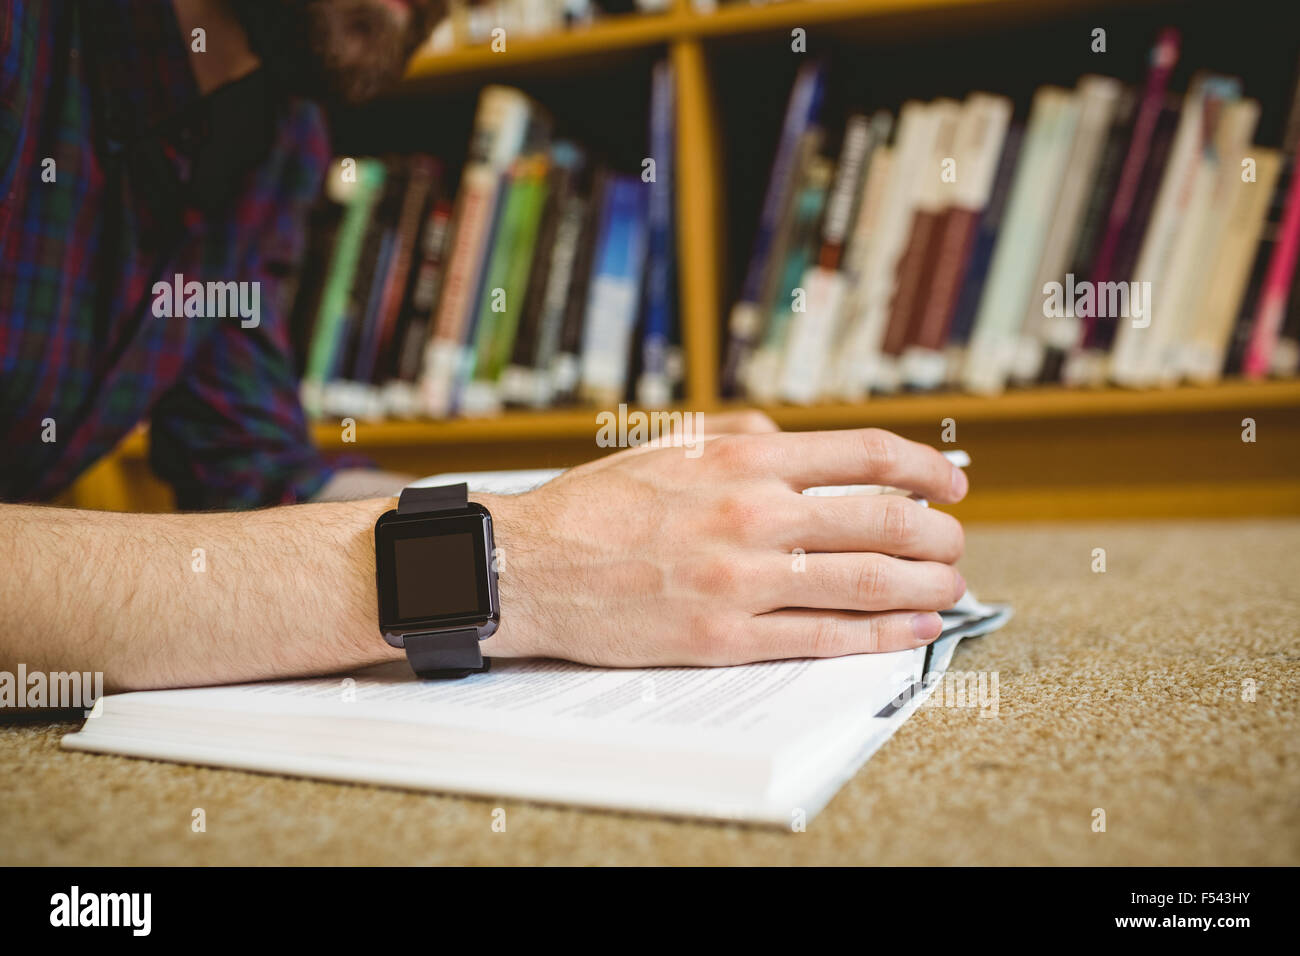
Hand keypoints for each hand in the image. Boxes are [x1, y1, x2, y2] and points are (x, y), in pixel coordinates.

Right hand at [480, 427, 966, 666]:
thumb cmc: (596, 505)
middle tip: (956, 541)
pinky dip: (882, 633)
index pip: (866, 455)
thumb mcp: (669, 445)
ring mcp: (743, 580)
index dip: (926, 467)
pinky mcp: (726, 637)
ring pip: (867, 581)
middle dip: (939, 533)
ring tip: (952, 586)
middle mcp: (754, 514)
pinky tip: (913, 628)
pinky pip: (824, 636)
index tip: (952, 480)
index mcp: (744, 459)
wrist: (532, 568)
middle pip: (884, 520)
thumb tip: (798, 438)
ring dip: (927, 584)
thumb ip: (740, 435)